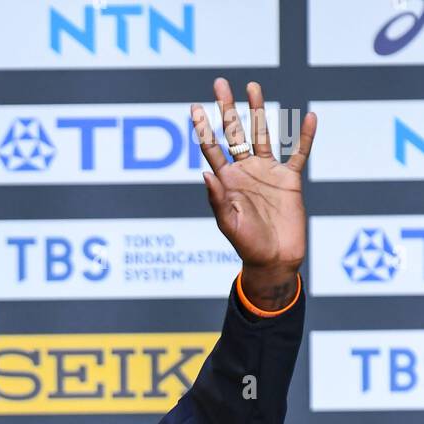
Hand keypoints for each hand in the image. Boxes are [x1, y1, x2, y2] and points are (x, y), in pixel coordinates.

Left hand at [191, 78, 316, 308]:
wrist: (275, 261)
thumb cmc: (248, 247)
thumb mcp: (231, 225)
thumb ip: (218, 200)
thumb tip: (205, 173)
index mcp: (228, 181)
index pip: (213, 149)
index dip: (204, 129)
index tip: (193, 108)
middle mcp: (246, 171)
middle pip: (235, 132)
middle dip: (226, 109)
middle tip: (219, 83)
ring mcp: (268, 172)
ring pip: (262, 134)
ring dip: (257, 110)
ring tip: (252, 87)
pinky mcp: (290, 179)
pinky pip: (300, 153)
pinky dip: (305, 137)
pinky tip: (309, 118)